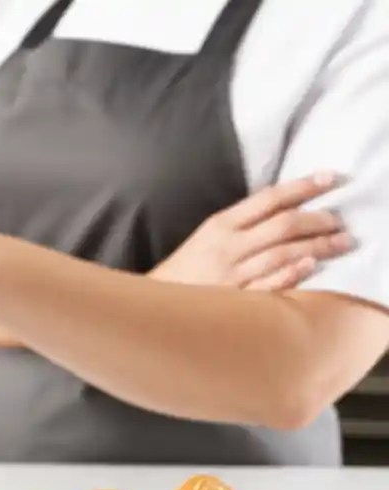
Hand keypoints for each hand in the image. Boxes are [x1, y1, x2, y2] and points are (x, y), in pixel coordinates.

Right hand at [151, 173, 350, 289]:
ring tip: (342, 242)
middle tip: (340, 220)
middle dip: (318, 220)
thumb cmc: (186, 269)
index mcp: (220, 225)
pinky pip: (267, 285)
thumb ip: (242, 223)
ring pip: (282, 253)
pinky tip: (309, 265)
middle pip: (283, 226)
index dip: (303, 187)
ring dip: (318, 246)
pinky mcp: (234, 300)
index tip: (330, 179)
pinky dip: (290, 274)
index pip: (269, 199)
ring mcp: (232, 274)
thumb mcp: (208, 236)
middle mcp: (228, 247)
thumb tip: (285, 209)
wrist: (154, 303)